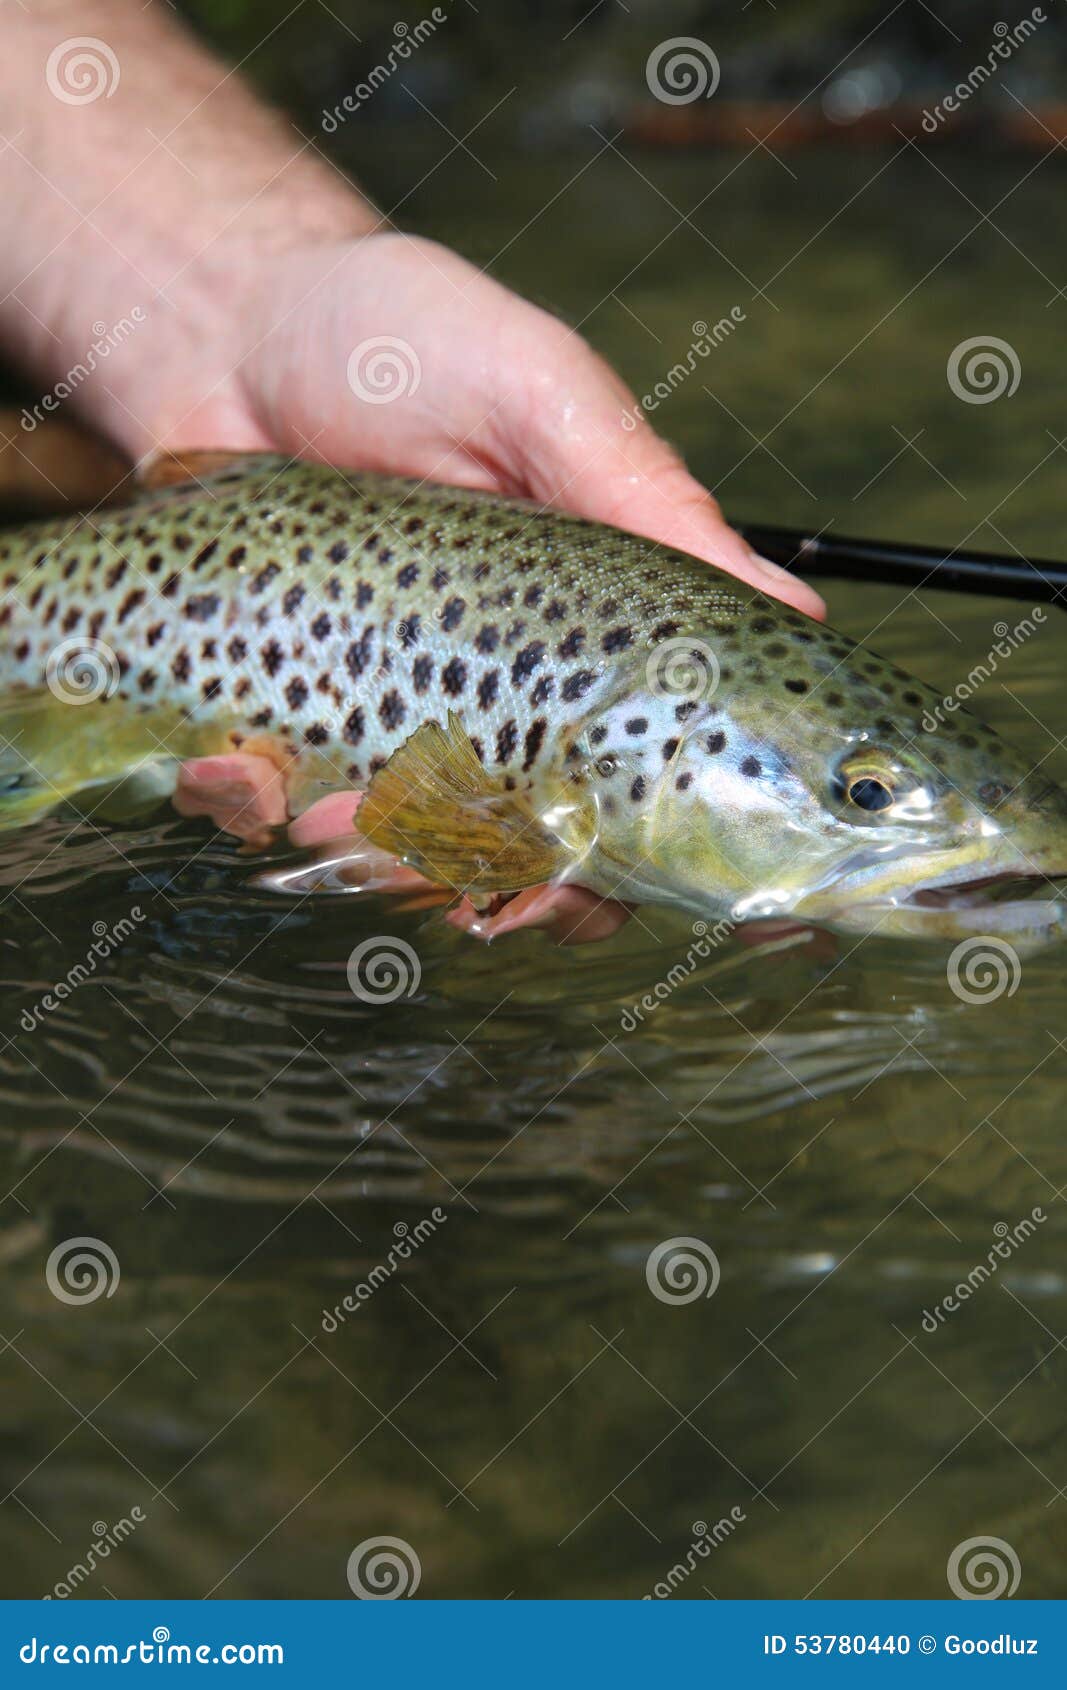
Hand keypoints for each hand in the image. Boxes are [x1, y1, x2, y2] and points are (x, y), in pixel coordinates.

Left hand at [160, 232, 822, 940]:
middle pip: (544, 855)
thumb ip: (648, 501)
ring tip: (333, 811)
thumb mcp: (542, 396)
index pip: (658, 777)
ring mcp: (380, 713)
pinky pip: (270, 811)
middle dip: (522, 894)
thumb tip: (790, 609)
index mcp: (583, 635)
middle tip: (490, 886)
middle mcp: (492, 694)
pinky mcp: (276, 714)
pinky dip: (252, 810)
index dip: (683, 861)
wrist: (224, 318)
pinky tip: (235, 765)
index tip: (699, 912)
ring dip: (379, 865)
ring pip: (407, 858)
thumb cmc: (398, 335)